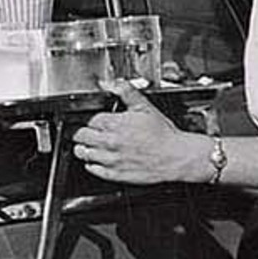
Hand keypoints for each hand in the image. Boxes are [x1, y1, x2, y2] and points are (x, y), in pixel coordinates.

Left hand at [71, 79, 201, 186]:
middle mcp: (109, 142)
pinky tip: (97, 160)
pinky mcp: (115, 174)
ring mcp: (111, 159)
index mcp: (114, 123)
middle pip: (81, 136)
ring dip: (83, 148)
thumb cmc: (163, 135)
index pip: (89, 120)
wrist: (176, 157)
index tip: (96, 122)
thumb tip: (112, 84)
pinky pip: (92, 169)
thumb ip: (126, 92)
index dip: (92, 120)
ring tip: (88, 146)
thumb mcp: (145, 107)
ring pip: (83, 153)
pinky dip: (91, 164)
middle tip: (88, 133)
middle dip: (83, 133)